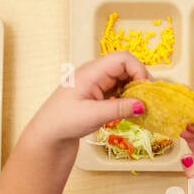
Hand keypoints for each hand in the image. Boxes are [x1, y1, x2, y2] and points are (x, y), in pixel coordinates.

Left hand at [27, 51, 149, 143]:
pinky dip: (127, 98)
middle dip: (139, 81)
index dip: (139, 70)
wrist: (47, 135)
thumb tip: (143, 105)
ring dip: (134, 91)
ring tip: (138, 108)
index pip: (123, 58)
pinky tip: (129, 111)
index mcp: (92, 72)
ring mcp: (97, 83)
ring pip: (124, 79)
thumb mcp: (93, 115)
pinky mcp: (98, 94)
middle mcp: (95, 73)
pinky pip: (118, 90)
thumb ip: (120, 108)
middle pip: (126, 67)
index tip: (145, 90)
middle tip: (146, 101)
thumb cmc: (63, 122)